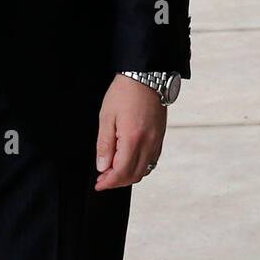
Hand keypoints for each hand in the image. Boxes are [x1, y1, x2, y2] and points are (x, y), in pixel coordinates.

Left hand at [94, 74, 165, 190]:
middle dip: (117, 181)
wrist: (146, 76)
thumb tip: (102, 167)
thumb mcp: (106, 116)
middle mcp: (148, 143)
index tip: (99, 184)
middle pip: (134, 175)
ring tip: (114, 170)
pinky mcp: (160, 137)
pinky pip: (152, 160)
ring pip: (144, 170)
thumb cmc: (124, 92)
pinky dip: (140, 167)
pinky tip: (129, 161)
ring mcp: (157, 141)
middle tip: (103, 178)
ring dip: (129, 175)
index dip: (108, 182)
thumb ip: (104, 144)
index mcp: (133, 138)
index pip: (121, 172)